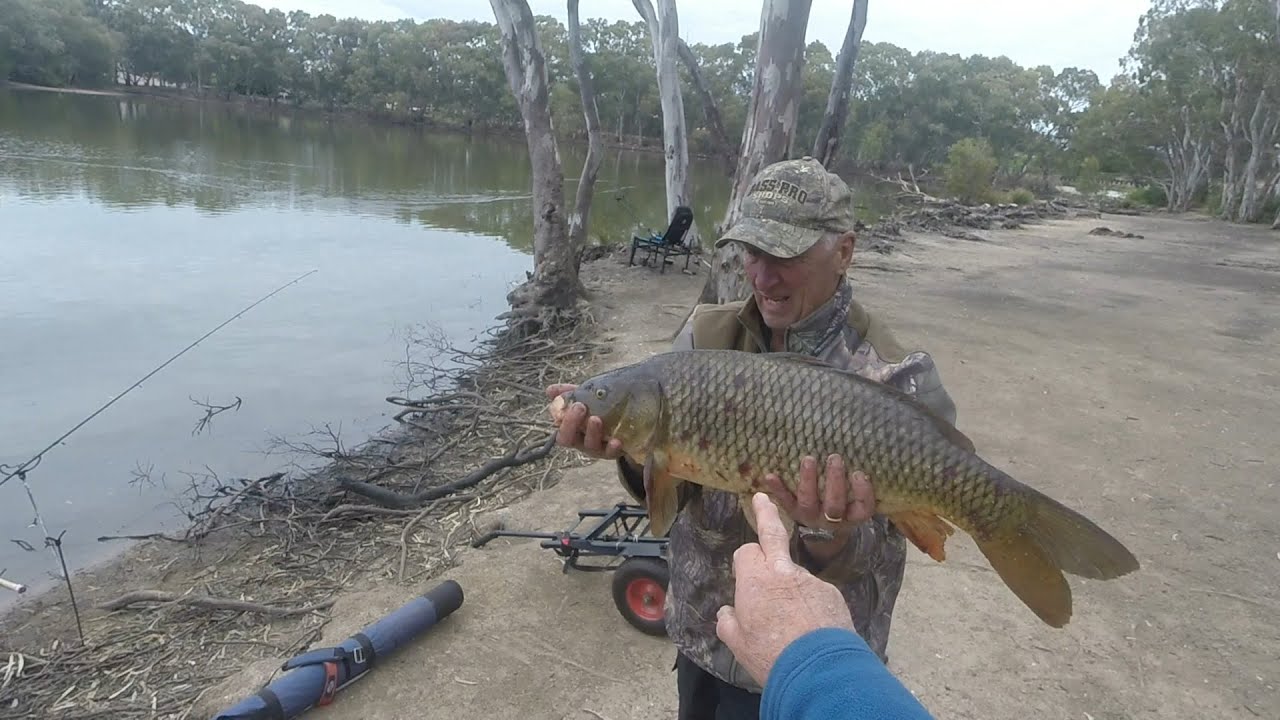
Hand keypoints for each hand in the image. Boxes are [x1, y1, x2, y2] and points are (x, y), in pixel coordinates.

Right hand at [545, 383, 623, 459]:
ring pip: (590, 446)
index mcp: (572, 432)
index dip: (563, 420)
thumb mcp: (586, 400)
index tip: (573, 404)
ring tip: (596, 419)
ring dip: (591, 432)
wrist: (624, 425)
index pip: (561, 431)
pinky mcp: (614, 452)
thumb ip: (569, 394)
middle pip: (568, 440)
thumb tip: (549, 390)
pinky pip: (612, 453)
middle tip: (579, 407)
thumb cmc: (600, 412)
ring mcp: (597, 449)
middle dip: (571, 424)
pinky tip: (616, 440)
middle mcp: (582, 442)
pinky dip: (612, 448)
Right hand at [716, 492, 856, 685]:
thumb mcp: (738, 644)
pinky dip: (811, 606)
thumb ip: (728, 623)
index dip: (743, 562)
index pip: (746, 552)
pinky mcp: (833, 594)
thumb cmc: (772, 656)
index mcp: (755, 580)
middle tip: (762, 497)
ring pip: (796, 575)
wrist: (819, 671)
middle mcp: (784, 572)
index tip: (743, 575)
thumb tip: (727, 613)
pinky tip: (811, 631)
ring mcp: (812, 581)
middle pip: (774, 532)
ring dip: (791, 589)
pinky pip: (816, 594)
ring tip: (793, 627)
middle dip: (766, 512)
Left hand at [761, 454, 874, 536]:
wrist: (824, 532)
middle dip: (834, 481)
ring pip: (809, 502)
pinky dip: (778, 489)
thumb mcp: (856, 499)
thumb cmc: (845, 503)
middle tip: (834, 458)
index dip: (862, 492)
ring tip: (809, 459)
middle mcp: (832, 519)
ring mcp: (811, 517)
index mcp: (853, 515)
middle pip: (834, 505)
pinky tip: (770, 476)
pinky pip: (785, 502)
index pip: (863, 507)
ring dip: (808, 480)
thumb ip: (859, 483)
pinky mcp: (793, 512)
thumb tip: (860, 449)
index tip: (859, 473)